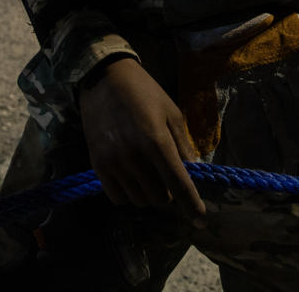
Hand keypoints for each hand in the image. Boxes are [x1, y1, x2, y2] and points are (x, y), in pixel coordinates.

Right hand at [78, 58, 204, 221]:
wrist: (104, 78)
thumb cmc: (145, 92)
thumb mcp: (172, 113)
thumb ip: (183, 146)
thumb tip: (193, 174)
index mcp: (157, 141)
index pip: (179, 185)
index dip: (192, 205)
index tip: (201, 219)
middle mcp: (134, 156)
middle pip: (159, 198)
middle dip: (169, 192)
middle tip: (167, 175)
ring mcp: (113, 163)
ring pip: (139, 200)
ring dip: (149, 193)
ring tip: (149, 173)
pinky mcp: (98, 165)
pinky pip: (117, 198)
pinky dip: (129, 195)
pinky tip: (132, 178)